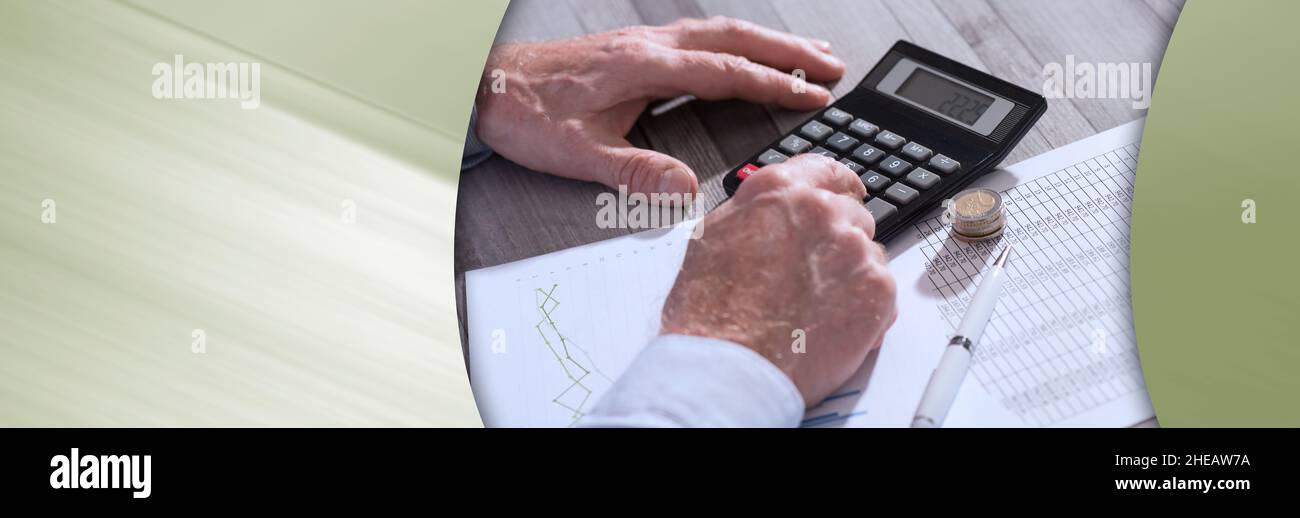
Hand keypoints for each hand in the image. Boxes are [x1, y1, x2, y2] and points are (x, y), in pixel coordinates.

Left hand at [474, 17, 845, 197]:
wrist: (484, 86)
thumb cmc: (525, 114)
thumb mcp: (578, 154)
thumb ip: (634, 172)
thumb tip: (684, 191)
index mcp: (645, 66)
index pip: (727, 71)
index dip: (775, 83)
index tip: (814, 95)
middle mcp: (649, 46)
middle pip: (735, 38)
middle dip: (788, 51)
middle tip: (832, 66)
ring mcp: (642, 42)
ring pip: (719, 32)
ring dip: (766, 41)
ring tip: (806, 54)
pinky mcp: (632, 47)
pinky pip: (700, 37)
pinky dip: (735, 43)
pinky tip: (744, 55)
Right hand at [660, 155, 897, 405]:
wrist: (728, 367)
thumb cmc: (710, 313)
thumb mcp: (714, 238)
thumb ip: (754, 213)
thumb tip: (771, 214)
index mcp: (779, 191)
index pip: (825, 170)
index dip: (837, 185)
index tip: (846, 192)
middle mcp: (821, 211)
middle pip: (851, 215)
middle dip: (837, 242)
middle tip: (812, 277)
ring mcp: (853, 250)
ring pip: (868, 255)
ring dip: (849, 277)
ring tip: (812, 310)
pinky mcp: (876, 291)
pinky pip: (882, 293)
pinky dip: (864, 310)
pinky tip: (828, 327)